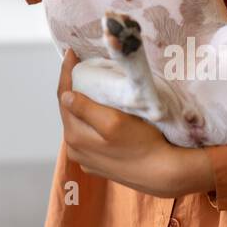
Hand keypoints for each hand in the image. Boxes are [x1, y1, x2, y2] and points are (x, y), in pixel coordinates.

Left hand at [57, 48, 210, 198]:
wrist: (163, 174)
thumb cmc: (141, 145)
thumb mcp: (113, 122)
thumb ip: (85, 109)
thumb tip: (65, 96)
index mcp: (74, 136)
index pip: (63, 96)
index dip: (66, 72)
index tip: (70, 52)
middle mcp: (75, 149)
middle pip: (70, 110)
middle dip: (73, 87)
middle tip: (80, 65)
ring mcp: (86, 158)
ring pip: (80, 123)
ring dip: (82, 104)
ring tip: (89, 85)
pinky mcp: (98, 163)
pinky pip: (89, 135)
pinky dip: (91, 120)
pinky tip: (100, 112)